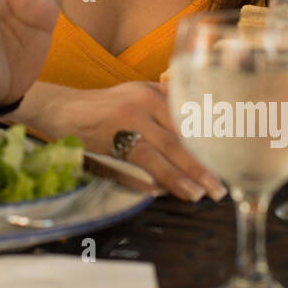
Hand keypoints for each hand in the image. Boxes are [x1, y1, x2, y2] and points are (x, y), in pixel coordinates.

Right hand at [30, 81, 226, 202]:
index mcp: (154, 94)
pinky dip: (157, 178)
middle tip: (220, 187)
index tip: (226, 163)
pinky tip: (169, 191)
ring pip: (164, 152)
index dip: (209, 145)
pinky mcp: (111, 137)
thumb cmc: (101, 106)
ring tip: (201, 195)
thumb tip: (197, 114)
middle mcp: (144, 103)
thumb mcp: (134, 93)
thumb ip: (164, 100)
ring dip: (184, 176)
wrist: (60, 107)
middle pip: (181, 139)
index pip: (189, 121)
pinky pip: (140, 162)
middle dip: (203, 166)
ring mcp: (128, 119)